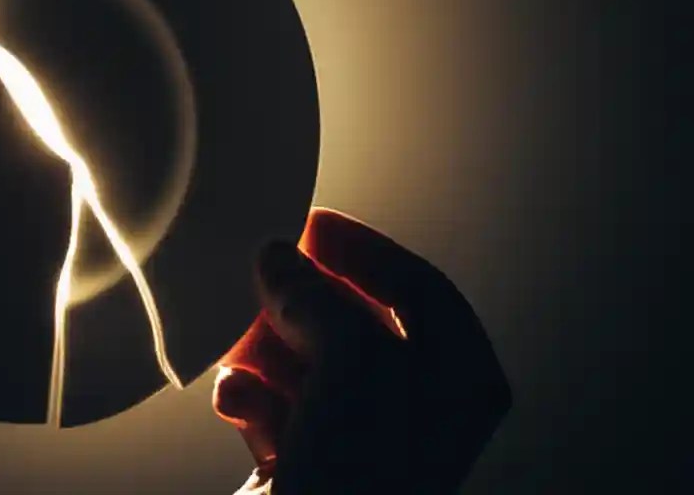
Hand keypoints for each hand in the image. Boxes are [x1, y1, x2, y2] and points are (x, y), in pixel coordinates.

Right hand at [213, 208, 510, 493]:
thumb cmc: (354, 481)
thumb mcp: (353, 369)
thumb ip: (320, 302)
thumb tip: (281, 261)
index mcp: (458, 387)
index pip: (423, 291)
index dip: (368, 251)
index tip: (314, 225)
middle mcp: (418, 417)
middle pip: (358, 324)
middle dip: (304, 302)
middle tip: (264, 279)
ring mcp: (361, 446)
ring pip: (311, 364)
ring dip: (268, 348)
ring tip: (240, 345)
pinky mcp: (309, 470)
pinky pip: (278, 409)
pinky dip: (252, 396)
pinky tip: (235, 401)